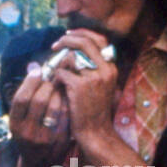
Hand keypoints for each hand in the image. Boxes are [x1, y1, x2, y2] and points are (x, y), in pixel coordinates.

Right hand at [7, 64, 72, 166]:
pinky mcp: (60, 140)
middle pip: (39, 100)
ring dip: (59, 91)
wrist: (38, 163)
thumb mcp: (19, 117)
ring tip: (59, 86)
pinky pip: (67, 115)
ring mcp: (45, 138)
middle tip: (51, 78)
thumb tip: (34, 65)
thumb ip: (25, 93)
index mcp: (15, 125)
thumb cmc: (28, 131)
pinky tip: (67, 97)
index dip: (31, 81)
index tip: (38, 71)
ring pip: (55, 106)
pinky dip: (67, 102)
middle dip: (47, 84)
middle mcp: (28, 133)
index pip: (22, 98)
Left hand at [51, 28, 119, 153]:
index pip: (99, 39)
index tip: (68, 35)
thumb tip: (72, 50)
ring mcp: (93, 77)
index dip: (82, 33)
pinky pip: (61, 72)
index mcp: (111, 68)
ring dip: (58, 63)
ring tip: (55, 72)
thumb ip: (92, 67)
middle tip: (55, 45)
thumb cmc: (94, 110)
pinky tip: (56, 87)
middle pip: (84, 42)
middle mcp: (105, 70)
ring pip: (69, 56)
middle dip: (66, 39)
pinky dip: (55, 78)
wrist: (95, 132)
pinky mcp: (79, 86)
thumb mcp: (100, 86)